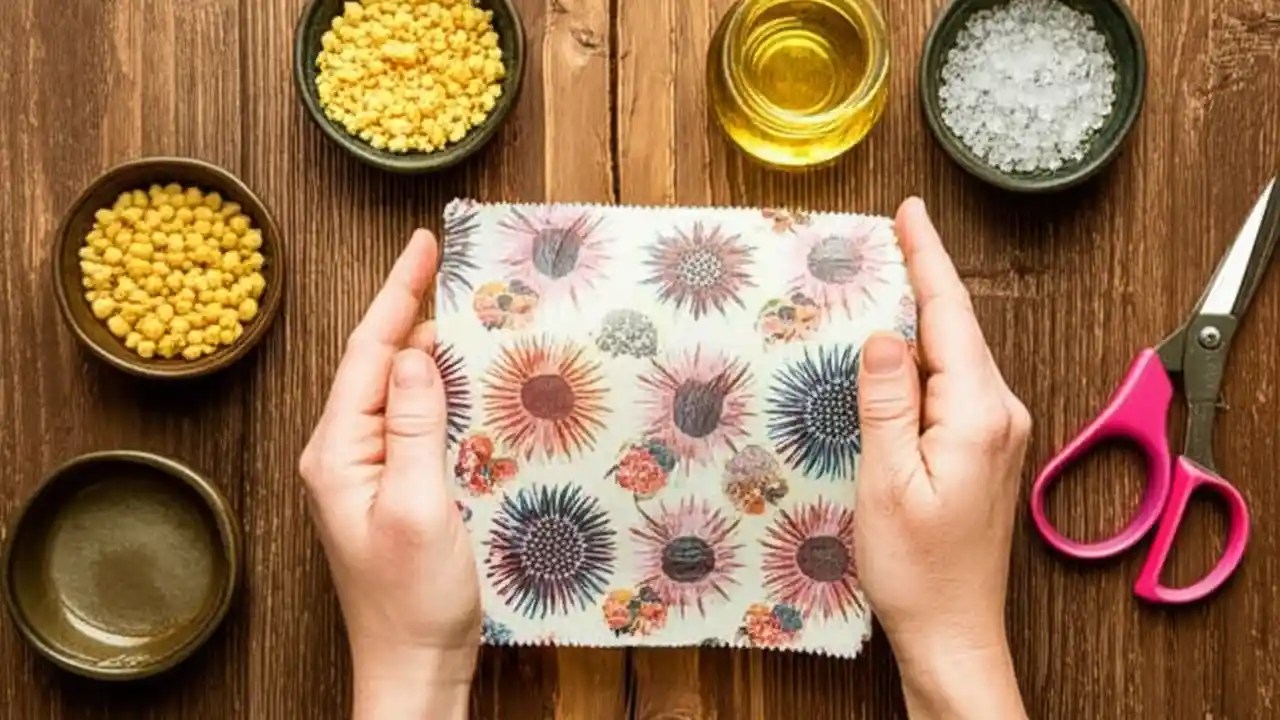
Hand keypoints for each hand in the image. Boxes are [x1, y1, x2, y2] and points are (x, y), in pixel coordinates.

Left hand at [299, 230, 479, 719]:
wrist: (413, 665)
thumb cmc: (412, 599)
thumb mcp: (418, 505)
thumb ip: (415, 426)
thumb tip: (418, 354)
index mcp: (340, 450)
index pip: (368, 352)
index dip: (397, 292)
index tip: (424, 243)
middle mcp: (348, 452)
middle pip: (382, 362)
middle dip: (415, 309)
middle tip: (458, 268)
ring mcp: (372, 470)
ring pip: (403, 389)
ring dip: (433, 348)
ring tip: (470, 310)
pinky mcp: (399, 487)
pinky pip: (419, 421)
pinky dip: (445, 390)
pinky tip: (471, 379)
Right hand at [854, 199, 1030, 718]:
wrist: (952, 629)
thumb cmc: (916, 568)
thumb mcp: (887, 482)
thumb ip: (888, 402)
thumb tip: (884, 334)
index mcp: (977, 415)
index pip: (949, 317)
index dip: (927, 259)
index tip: (910, 213)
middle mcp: (1000, 414)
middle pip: (958, 328)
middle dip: (925, 277)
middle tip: (889, 234)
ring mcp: (999, 431)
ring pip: (957, 354)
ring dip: (924, 316)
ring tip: (887, 279)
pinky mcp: (986, 448)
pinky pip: (955, 383)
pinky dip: (927, 356)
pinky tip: (900, 351)